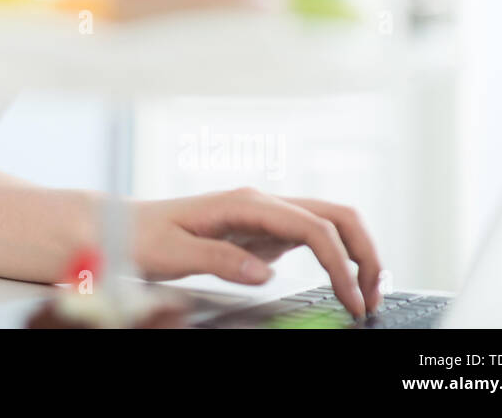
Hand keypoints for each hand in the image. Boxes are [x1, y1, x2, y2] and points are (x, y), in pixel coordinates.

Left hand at [132, 187, 382, 317]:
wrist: (127, 226)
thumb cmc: (145, 236)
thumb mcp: (173, 253)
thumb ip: (219, 260)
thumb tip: (264, 273)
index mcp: (245, 203)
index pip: (311, 227)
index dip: (339, 264)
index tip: (351, 300)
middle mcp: (262, 202)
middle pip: (334, 216)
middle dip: (364, 252)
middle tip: (374, 297)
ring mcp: (265, 215)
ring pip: (329, 223)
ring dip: (355, 253)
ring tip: (367, 294)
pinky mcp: (263, 231)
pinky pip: (313, 238)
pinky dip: (336, 258)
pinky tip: (342, 284)